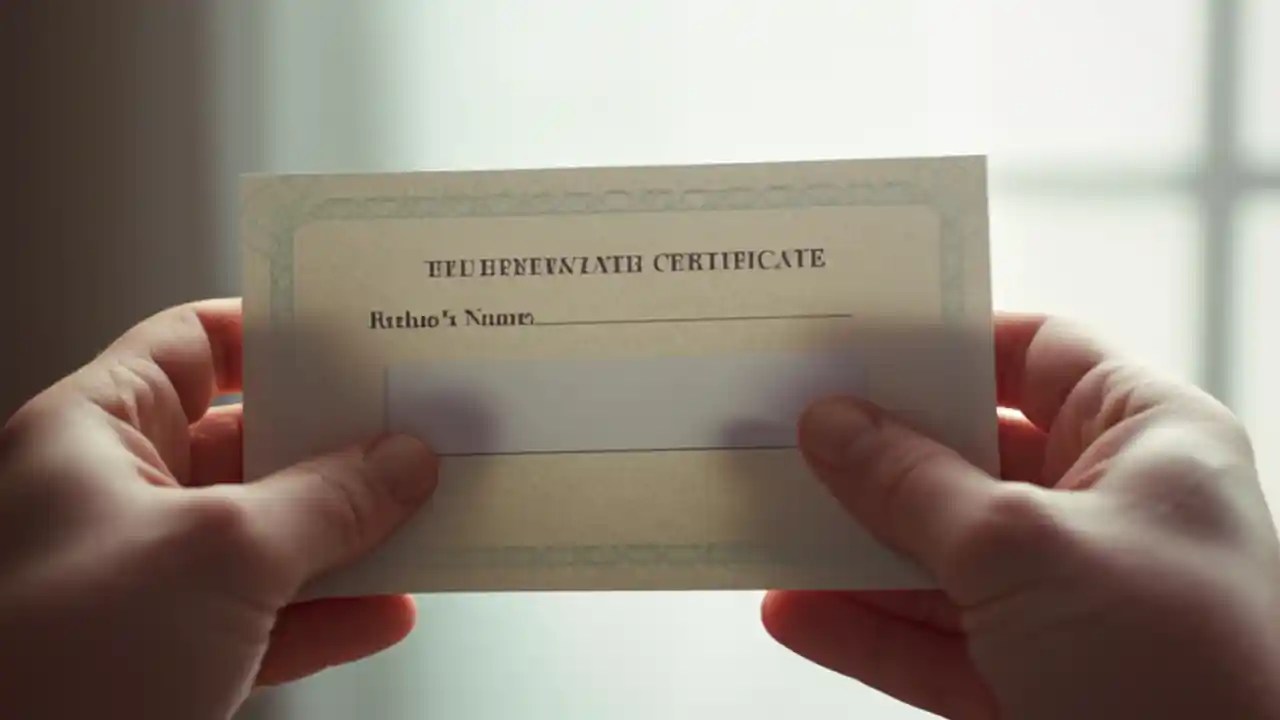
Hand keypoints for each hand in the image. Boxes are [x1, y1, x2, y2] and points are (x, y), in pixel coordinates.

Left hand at [0, 299, 437, 719]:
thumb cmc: (52, 668)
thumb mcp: (220, 556)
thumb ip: (326, 500)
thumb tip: (401, 462)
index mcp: (94, 436)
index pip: (195, 345)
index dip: (277, 332)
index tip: (359, 335)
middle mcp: (114, 500)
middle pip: (251, 443)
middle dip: (339, 443)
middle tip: (418, 431)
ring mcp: (142, 583)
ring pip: (268, 536)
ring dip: (349, 535)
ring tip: (425, 516)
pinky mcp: (167, 657)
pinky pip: (267, 619)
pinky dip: (329, 615)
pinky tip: (386, 611)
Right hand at [763, 314, 1279, 718]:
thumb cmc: (1181, 671)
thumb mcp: (1023, 550)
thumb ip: (913, 484)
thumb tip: (831, 425)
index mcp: (1147, 442)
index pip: (1039, 353)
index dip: (949, 341)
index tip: (858, 340)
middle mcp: (1110, 512)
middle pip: (970, 459)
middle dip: (877, 457)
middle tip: (791, 432)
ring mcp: (1071, 601)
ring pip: (942, 557)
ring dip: (855, 550)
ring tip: (772, 524)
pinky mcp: (1037, 679)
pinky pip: (937, 642)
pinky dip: (867, 630)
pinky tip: (797, 611)